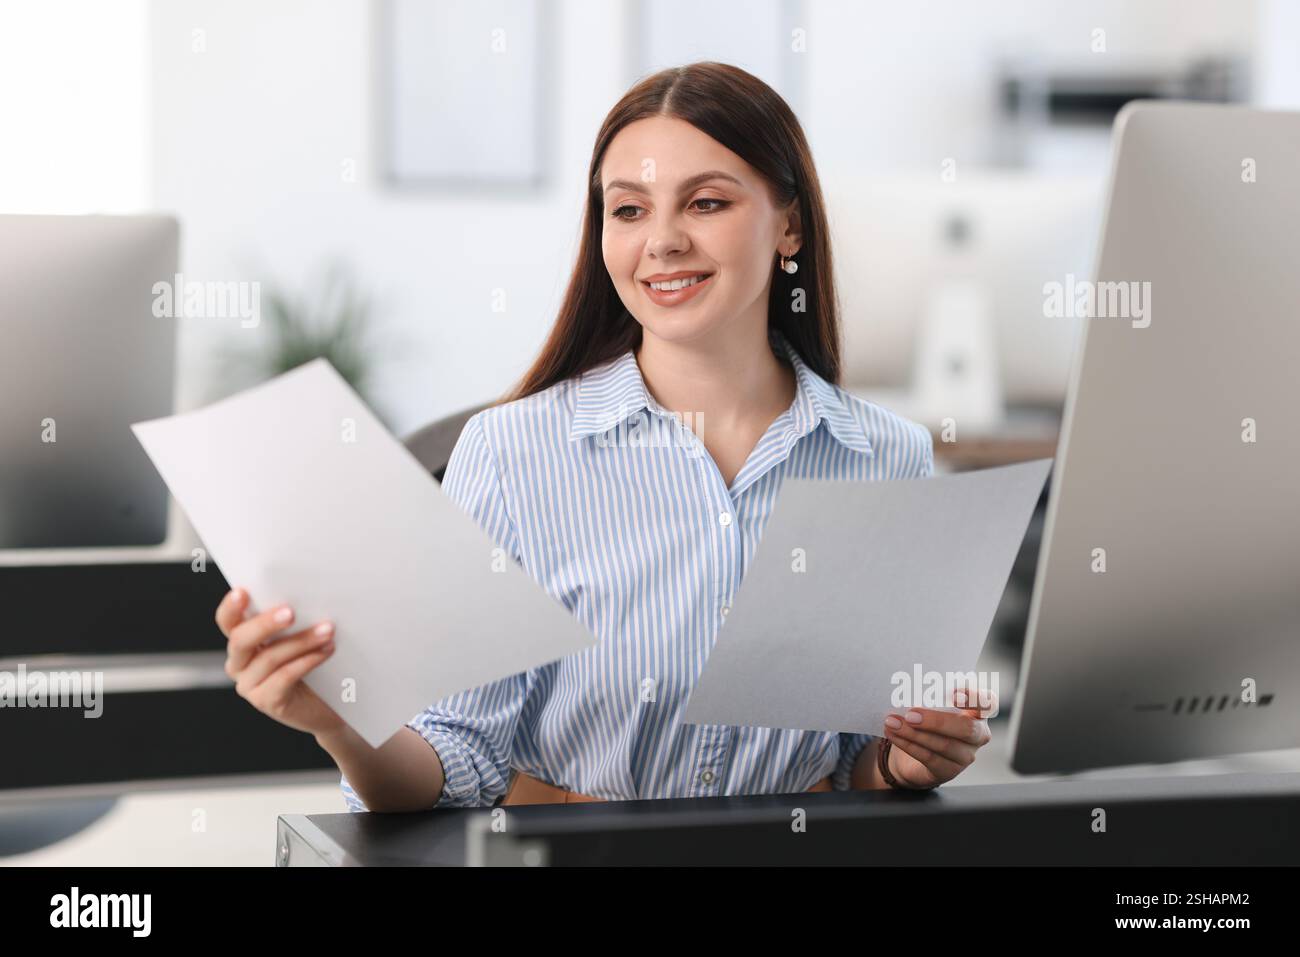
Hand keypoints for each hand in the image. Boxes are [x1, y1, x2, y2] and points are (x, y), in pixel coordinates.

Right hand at [217, 587, 344, 736]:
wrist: (327, 705)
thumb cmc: (313, 662)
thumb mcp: (298, 636)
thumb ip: (292, 619)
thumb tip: (306, 592)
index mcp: (242, 641)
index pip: (227, 621)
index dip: (231, 607)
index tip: (243, 591)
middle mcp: (239, 663)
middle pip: (241, 640)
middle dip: (266, 624)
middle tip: (291, 612)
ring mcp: (249, 685)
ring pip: (269, 658)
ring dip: (301, 641)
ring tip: (327, 630)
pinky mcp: (266, 701)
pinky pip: (284, 677)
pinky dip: (307, 661)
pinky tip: (326, 650)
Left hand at [881, 686, 996, 788]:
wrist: (913, 754)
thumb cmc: (926, 720)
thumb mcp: (930, 706)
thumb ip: (929, 697)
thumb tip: (907, 689)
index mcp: (977, 712)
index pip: (987, 703)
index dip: (975, 698)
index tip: (954, 693)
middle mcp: (978, 734)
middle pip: (967, 728)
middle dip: (937, 721)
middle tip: (910, 714)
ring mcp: (966, 755)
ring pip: (944, 745)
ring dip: (914, 733)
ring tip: (892, 722)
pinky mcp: (949, 771)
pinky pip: (929, 758)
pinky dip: (908, 744)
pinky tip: (893, 734)